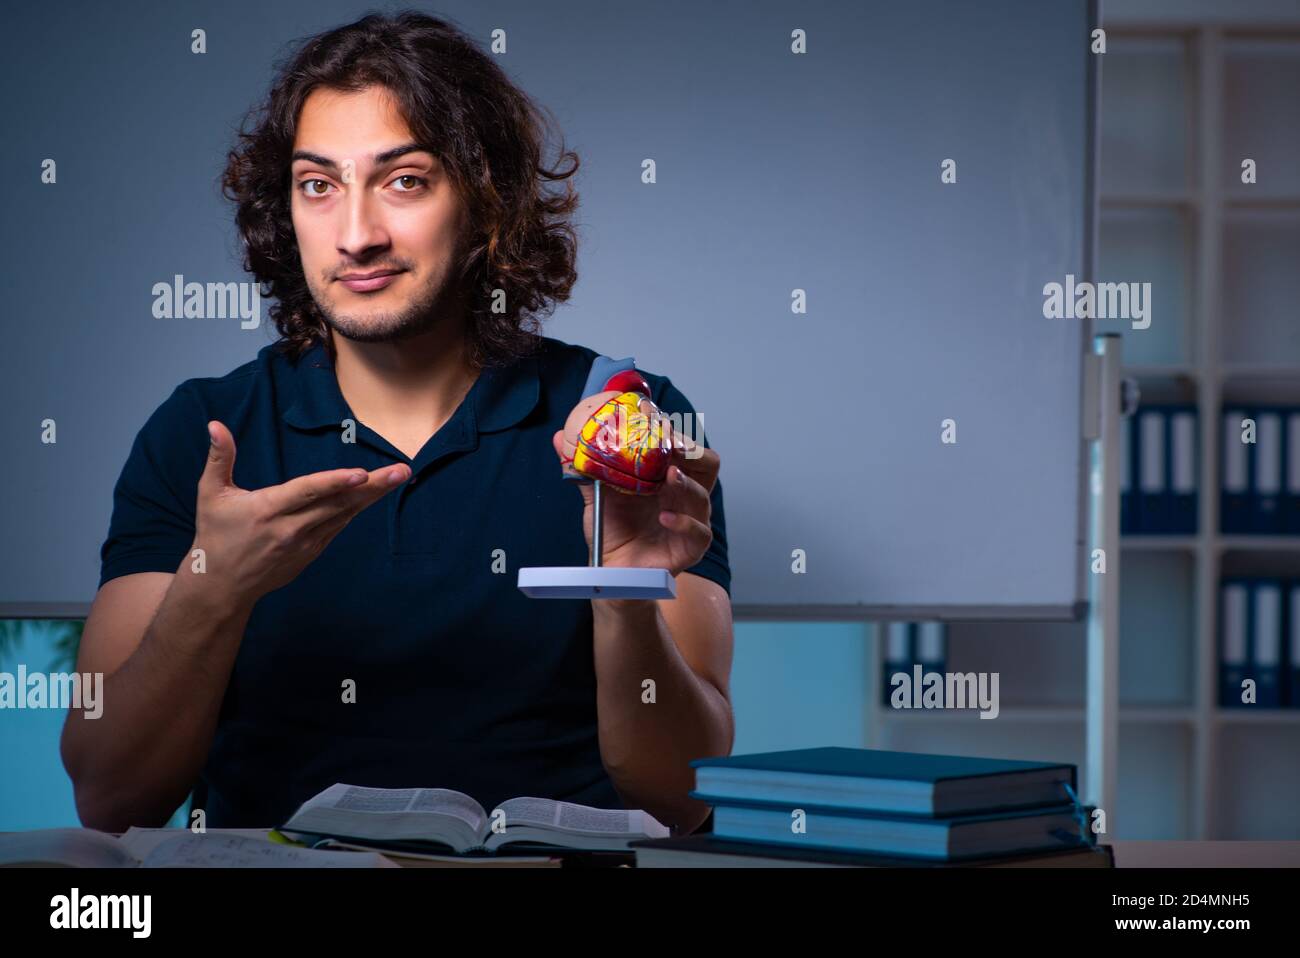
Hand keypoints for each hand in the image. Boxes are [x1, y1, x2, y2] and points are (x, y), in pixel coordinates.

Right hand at [193, 420, 410, 606]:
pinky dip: (355, 510)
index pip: (308, 492)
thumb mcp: (211, 494)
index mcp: (267, 510)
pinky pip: (338, 527)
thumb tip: (215, 425)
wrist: (222, 586)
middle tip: (402, 470)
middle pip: (338, 503)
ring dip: (372, 496)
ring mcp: (304, 544)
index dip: (336, 482)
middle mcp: (290, 529)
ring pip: (344, 516)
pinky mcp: (311, 554)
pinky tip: (374, 494)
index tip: (363, 473)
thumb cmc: (215, 534)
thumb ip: (219, 458)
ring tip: (398, 477)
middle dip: (373, 486)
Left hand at [552, 416, 719, 576]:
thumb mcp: (597, 495)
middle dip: (691, 450)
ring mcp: (691, 520)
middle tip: (671, 443)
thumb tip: (559, 438)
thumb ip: (585, 468)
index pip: (683, 446)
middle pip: (707, 463)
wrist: (610, 571)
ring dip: (686, 483)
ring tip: (669, 475)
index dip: (674, 431)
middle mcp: (684, 494)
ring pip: (703, 495)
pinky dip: (683, 522)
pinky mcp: (691, 547)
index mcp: (667, 476)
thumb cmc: (612, 530)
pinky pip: (699, 532)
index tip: (656, 418)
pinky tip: (664, 517)